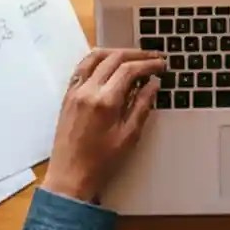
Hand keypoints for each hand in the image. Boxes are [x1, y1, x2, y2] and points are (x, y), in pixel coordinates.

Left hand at [42, 48, 165, 201]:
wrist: (69, 177)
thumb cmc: (102, 162)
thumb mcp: (129, 136)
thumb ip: (142, 106)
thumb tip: (153, 84)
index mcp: (105, 101)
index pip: (129, 70)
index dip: (148, 64)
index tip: (161, 64)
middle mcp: (88, 90)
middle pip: (113, 59)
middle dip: (135, 55)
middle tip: (152, 57)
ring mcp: (74, 91)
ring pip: (94, 57)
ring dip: (115, 52)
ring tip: (132, 56)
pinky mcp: (67, 96)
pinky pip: (81, 68)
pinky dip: (97, 60)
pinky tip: (108, 64)